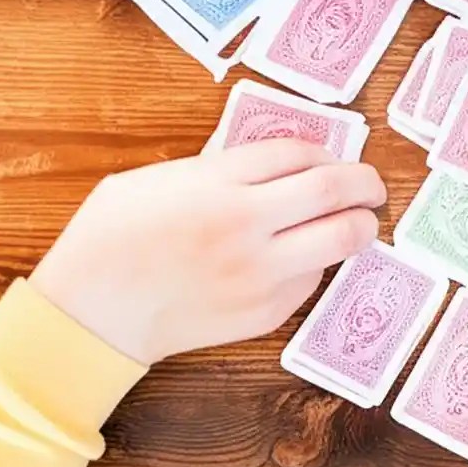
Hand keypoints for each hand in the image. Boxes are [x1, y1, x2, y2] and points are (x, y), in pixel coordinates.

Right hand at [29, 139, 385, 364]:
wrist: (94, 314)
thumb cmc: (113, 237)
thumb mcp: (158, 179)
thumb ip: (219, 168)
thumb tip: (280, 164)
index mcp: (217, 184)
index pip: (299, 154)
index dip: (326, 152)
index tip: (332, 158)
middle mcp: (247, 226)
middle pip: (337, 194)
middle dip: (368, 185)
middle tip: (373, 187)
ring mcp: (261, 273)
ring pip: (342, 241)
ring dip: (358, 226)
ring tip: (357, 220)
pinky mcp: (267, 312)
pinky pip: (312, 279)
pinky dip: (317, 262)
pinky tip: (301, 257)